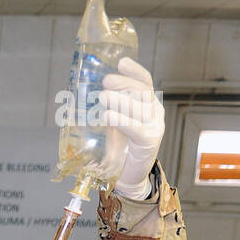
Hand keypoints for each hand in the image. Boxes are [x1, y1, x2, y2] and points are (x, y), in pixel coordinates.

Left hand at [101, 58, 164, 198]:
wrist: (127, 177)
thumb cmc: (119, 149)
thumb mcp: (113, 123)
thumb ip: (108, 108)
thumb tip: (84, 92)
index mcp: (147, 104)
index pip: (144, 82)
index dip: (134, 71)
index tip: (121, 62)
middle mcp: (154, 112)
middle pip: (141, 91)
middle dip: (123, 83)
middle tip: (105, 80)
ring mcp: (154, 126)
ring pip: (138, 108)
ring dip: (120, 100)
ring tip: (103, 97)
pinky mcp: (149, 142)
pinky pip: (135, 128)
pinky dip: (121, 121)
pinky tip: (107, 116)